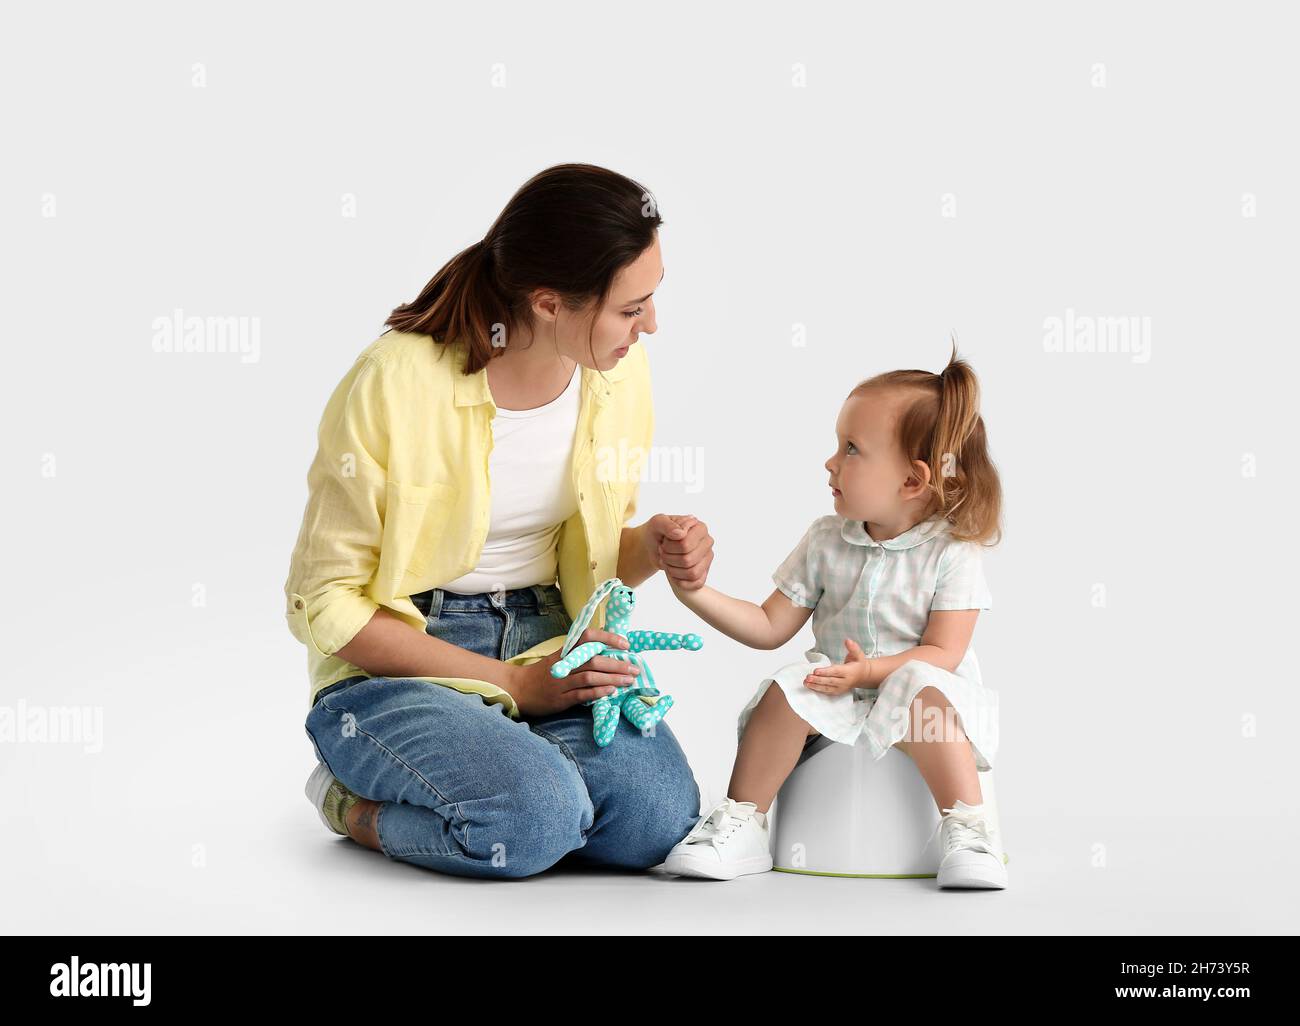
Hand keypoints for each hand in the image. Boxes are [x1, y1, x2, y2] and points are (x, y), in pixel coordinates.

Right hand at [505, 628, 642, 716]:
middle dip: (618, 664)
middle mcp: (565, 664)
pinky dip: (598, 692)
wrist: (519, 688)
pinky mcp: (560, 698)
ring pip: (591, 677)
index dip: (608, 638)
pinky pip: (582, 694)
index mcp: (566, 650)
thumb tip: (609, 646)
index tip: (626, 644)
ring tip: (629, 681)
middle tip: (635, 668)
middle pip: (594, 659)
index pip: (588, 636)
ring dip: (613, 679)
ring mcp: (562, 681)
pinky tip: (611, 692)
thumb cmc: (545, 672)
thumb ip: (581, 652)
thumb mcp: (561, 657)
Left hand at [644, 513, 713, 590]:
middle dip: (669, 558)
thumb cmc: (658, 532)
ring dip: (673, 570)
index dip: (669, 547)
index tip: (664, 542)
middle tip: (663, 552)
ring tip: (667, 561)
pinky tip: (672, 572)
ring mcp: (707, 558)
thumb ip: (667, 525)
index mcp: (700, 528)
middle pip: (688, 560)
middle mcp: (707, 542)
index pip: (685, 545)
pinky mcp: (704, 572)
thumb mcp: (657, 523)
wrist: (655, 545)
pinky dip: (679, 581)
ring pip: (692, 573)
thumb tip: (681, 534)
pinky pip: (696, 583)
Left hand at [803, 638, 873, 693]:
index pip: (836, 672)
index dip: (825, 672)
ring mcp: (841, 688)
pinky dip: (817, 690)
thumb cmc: (858, 664)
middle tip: (808, 677)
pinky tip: (810, 686)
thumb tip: (848, 640)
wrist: (863, 676)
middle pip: (830, 681)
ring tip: (806, 682)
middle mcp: (845, 681)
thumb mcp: (858, 654)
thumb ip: (853, 647)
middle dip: (818, 680)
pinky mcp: (837, 692)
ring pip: (827, 688)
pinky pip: (827, 692)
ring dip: (815, 686)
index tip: (816, 671)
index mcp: (849, 672)